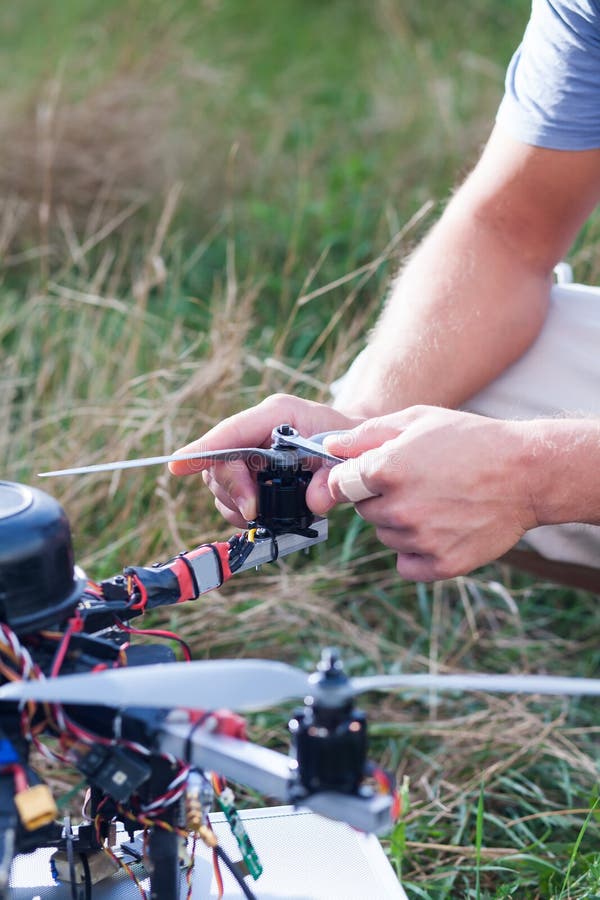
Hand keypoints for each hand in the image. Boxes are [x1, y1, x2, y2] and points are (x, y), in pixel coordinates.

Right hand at [168, 393, 361, 526]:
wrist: (353, 442)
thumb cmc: (348, 441)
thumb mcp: (346, 454)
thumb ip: (330, 476)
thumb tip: (312, 503)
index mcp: (277, 413)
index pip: (232, 430)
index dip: (203, 448)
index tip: (177, 466)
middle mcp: (256, 428)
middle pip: (220, 459)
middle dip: (231, 489)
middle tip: (253, 511)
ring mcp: (249, 449)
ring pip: (219, 480)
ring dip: (234, 503)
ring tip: (261, 514)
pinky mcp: (249, 470)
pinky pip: (229, 494)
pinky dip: (239, 510)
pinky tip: (259, 515)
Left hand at [322, 406, 538, 580]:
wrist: (527, 474)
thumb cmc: (471, 441)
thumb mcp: (417, 420)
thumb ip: (365, 435)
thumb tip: (328, 447)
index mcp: (387, 469)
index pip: (338, 485)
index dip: (347, 479)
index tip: (359, 477)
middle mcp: (399, 508)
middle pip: (363, 510)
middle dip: (380, 496)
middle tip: (418, 481)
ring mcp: (420, 539)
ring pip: (386, 534)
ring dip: (400, 521)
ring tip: (437, 500)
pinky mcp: (440, 564)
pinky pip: (405, 563)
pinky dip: (416, 550)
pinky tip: (439, 527)